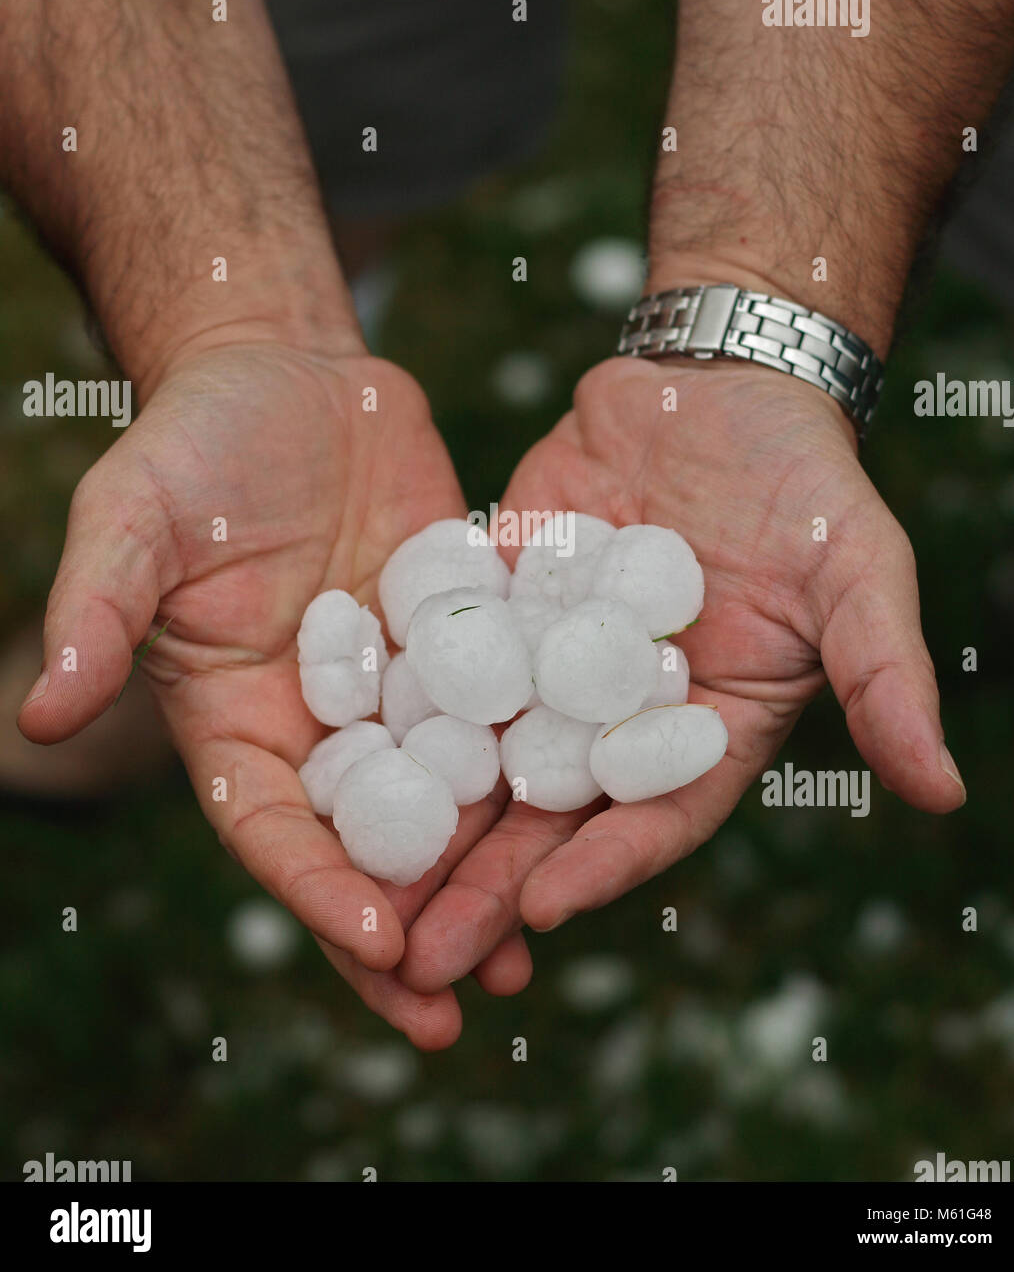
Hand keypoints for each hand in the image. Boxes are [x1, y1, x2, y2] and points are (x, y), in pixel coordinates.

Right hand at [17, 337, 527, 1045]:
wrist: (289, 375)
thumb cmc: (195, 442)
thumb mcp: (134, 518)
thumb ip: (97, 613)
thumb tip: (37, 722)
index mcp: (238, 720)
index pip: (273, 828)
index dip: (318, 891)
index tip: (381, 944)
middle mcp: (324, 723)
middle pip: (365, 846)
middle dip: (405, 931)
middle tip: (457, 1010)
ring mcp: (402, 687)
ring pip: (444, 800)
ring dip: (482, 878)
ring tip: (533, 955)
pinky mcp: (466, 640)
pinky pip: (507, 710)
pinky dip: (538, 767)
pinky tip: (587, 813)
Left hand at [397, 354, 964, 997]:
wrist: (719, 388)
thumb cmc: (807, 486)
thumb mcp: (859, 575)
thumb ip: (883, 675)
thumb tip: (944, 790)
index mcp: (702, 732)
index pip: (654, 816)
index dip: (606, 864)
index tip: (548, 909)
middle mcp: (614, 714)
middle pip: (547, 814)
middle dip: (488, 883)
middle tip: (421, 955)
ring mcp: (546, 660)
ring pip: (478, 751)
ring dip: (425, 819)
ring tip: (358, 880)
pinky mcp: (494, 601)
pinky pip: (441, 654)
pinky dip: (394, 701)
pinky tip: (335, 745)